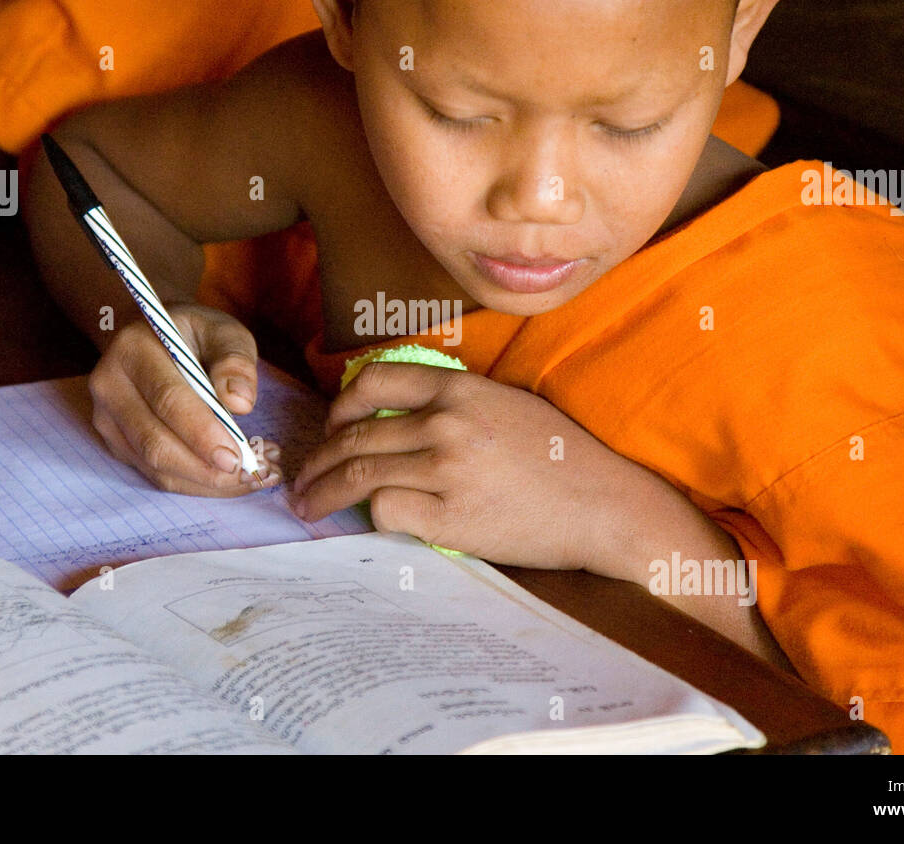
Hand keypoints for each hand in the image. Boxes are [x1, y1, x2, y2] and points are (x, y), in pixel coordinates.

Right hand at [87, 302, 281, 495]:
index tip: (237, 456)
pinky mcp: (116, 443)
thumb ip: (235, 361)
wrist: (157, 339)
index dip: (202, 433)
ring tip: (252, 477)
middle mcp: (110, 386)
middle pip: (154, 441)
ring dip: (206, 481)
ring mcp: (107, 418)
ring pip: (155, 466)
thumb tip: (240, 403)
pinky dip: (196, 483)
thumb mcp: (224, 332)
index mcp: (133, 349)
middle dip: (206, 467)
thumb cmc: (195, 335)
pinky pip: (156, 474)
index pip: (167, 399)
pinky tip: (232, 479)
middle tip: (252, 474)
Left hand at [288, 362, 626, 569]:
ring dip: (322, 493)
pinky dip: (374, 517)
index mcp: (461, 389)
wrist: (604, 506)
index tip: (329, 427)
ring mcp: (448, 470)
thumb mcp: (508, 405)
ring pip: (359, 474)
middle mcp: (448, 423)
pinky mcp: (451, 518)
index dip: (339, 404)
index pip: (375, 380)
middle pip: (356, 435)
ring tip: (306, 506)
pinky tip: (375, 523)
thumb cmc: (562, 458)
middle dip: (316, 459)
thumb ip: (455, 403)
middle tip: (299, 478)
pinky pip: (387, 511)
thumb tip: (396, 415)